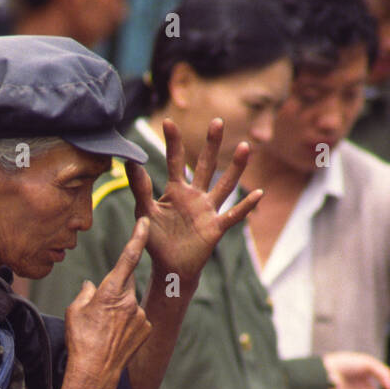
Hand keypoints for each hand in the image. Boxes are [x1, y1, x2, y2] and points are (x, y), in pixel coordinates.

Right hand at [65, 217, 152, 388]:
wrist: (95, 372)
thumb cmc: (80, 340)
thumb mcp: (75, 311)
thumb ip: (85, 292)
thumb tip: (90, 285)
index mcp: (111, 290)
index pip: (128, 257)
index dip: (138, 237)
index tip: (145, 222)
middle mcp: (130, 300)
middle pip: (126, 282)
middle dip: (116, 288)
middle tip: (102, 308)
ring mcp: (141, 315)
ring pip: (131, 302)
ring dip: (121, 309)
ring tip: (105, 330)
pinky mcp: (147, 329)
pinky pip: (137, 318)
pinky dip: (128, 323)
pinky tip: (116, 337)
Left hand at [126, 118, 263, 282]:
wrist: (169, 267)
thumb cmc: (156, 239)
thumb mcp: (144, 212)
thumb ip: (139, 189)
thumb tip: (130, 163)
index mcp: (176, 190)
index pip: (174, 161)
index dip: (172, 142)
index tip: (168, 121)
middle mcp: (195, 196)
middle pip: (205, 166)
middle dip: (211, 145)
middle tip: (217, 121)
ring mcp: (207, 210)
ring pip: (224, 185)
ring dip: (235, 167)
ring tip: (244, 146)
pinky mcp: (215, 227)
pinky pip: (233, 215)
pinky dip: (246, 206)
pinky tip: (259, 193)